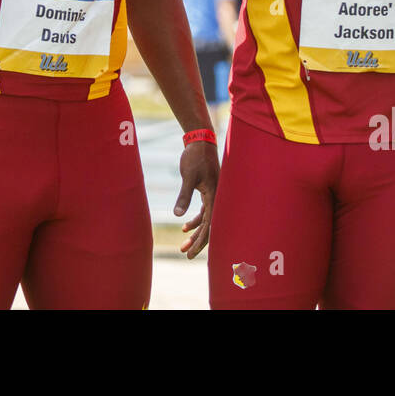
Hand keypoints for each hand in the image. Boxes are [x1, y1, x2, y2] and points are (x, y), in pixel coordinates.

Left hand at [175, 139, 218, 257]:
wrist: (200, 141)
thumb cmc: (195, 157)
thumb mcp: (188, 177)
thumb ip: (184, 196)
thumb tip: (177, 215)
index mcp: (215, 196)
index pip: (210, 225)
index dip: (202, 240)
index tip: (191, 252)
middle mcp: (217, 198)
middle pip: (209, 226)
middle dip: (198, 241)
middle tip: (186, 254)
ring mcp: (213, 195)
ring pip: (206, 220)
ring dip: (196, 232)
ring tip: (183, 244)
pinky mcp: (208, 190)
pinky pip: (204, 211)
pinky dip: (195, 220)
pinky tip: (185, 227)